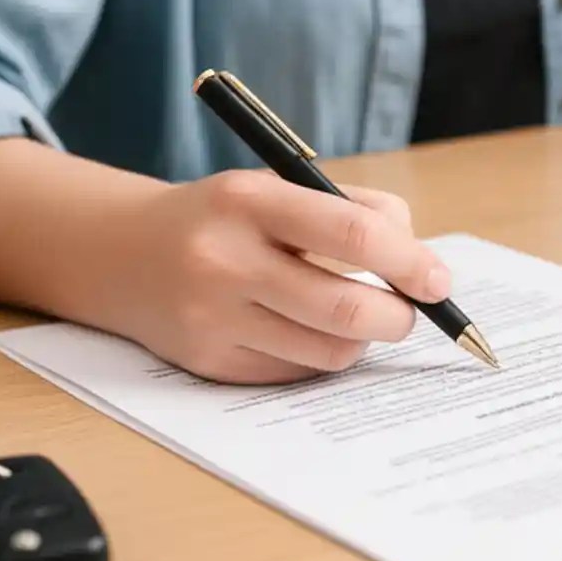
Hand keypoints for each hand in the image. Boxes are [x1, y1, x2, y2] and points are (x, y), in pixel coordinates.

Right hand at [110, 171, 448, 383]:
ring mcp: (211, 317)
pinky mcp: (207, 362)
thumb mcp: (280, 187)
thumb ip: (357, 212)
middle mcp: (224, 259)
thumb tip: (422, 266)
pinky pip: (297, 373)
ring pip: (330, 351)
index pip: (353, 234)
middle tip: (409, 312)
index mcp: (251, 200)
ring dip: (362, 340)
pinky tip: (307, 332)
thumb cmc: (228, 218)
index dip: (410, 263)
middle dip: (398, 317)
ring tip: (356, 316)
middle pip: (347, 308)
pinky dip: (321, 356)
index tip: (440, 282)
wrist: (121, 253)